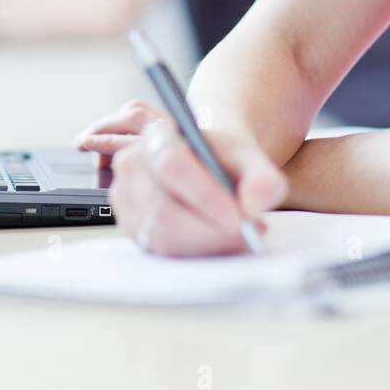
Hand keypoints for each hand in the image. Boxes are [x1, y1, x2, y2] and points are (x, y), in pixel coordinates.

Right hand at [78, 101, 287, 255]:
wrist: (208, 169)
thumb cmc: (224, 162)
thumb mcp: (250, 159)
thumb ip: (262, 178)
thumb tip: (254, 206)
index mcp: (158, 136)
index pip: (172, 164)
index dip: (204, 195)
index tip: (239, 217)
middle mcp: (132, 166)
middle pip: (163, 209)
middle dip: (211, 231)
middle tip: (248, 235)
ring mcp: (126, 200)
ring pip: (162, 236)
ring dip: (207, 245)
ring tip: (241, 236)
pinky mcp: (132, 229)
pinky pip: (162, 251)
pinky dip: (197, 254)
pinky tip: (220, 243)